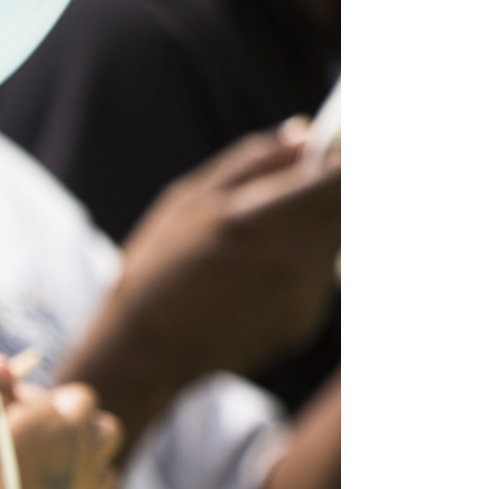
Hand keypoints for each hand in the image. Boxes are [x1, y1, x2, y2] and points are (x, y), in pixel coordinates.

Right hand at [0, 356, 123, 488]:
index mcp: (58, 415)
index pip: (68, 395)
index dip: (48, 401)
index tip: (25, 413)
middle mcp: (81, 437)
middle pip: (93, 412)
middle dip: (76, 414)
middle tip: (48, 428)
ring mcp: (89, 467)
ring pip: (109, 437)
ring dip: (92, 437)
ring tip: (67, 447)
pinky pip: (107, 475)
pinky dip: (94, 472)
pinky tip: (73, 476)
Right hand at [75, 126, 341, 409]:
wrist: (145, 354)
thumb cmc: (156, 271)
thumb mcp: (189, 201)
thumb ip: (251, 163)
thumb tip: (303, 134)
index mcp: (266, 216)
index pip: (344, 175)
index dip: (341, 162)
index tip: (328, 158)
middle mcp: (297, 256)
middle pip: (343, 210)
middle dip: (318, 202)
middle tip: (272, 212)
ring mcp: (305, 293)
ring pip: (328, 246)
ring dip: (300, 241)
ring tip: (241, 263)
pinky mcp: (304, 323)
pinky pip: (311, 283)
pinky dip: (287, 279)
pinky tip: (242, 294)